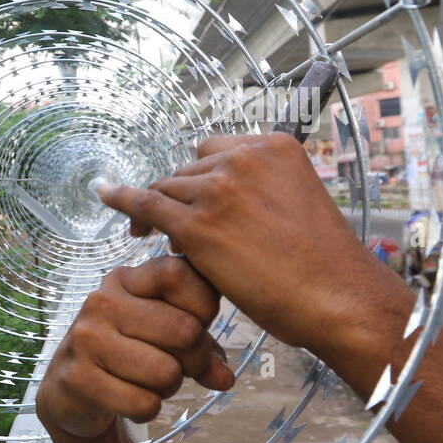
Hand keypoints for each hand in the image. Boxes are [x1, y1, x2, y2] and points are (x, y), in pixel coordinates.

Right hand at [35, 257, 234, 438]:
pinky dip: (146, 410)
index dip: (203, 308)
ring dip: (168, 389)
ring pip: (166, 373)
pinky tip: (129, 400)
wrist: (69, 389)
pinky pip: (143, 403)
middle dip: (194, 360)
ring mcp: (85, 338)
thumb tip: (224, 378)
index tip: (192, 324)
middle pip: (185, 330)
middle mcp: (101, 301)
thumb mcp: (163, 335)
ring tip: (148, 384)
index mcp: (125, 280)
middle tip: (177, 368)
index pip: (180, 275)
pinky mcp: (77, 378)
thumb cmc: (127, 353)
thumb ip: (201, 344)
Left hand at [97, 132, 406, 354]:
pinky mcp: (197, 224)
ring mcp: (218, 189)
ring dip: (162, 214)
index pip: (213, 151)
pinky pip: (146, 205)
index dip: (199, 178)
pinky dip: (123, 202)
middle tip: (179, 231)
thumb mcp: (294, 203)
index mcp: (274, 147)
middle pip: (186, 171)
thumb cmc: (321, 263)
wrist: (337, 296)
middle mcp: (244, 159)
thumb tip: (211, 203)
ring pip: (166, 190)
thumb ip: (255, 192)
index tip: (195, 198)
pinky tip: (105, 196)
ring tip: (162, 241)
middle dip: (181, 199)